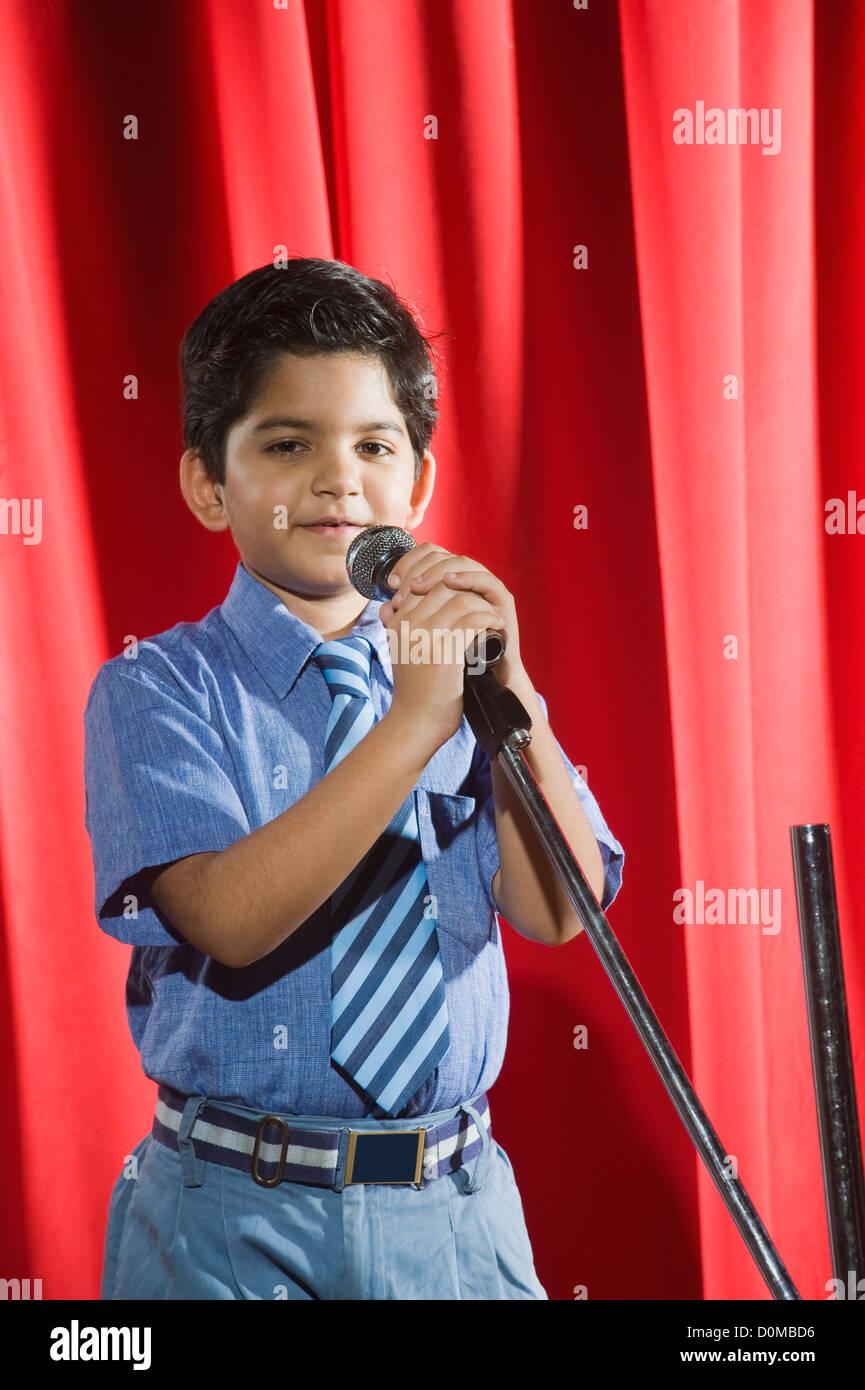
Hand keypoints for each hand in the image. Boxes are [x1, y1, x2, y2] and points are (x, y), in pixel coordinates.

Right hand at [377, 542, 508, 749]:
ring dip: (483, 605)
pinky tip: (496, 625)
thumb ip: (407, 626)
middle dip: (469, 590)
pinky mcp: (444, 651)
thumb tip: (411, 603)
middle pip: (443, 587)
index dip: (451, 584)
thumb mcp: (404, 650)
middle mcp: (408, 624)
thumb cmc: (416, 689)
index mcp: (397, 621)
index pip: (425, 583)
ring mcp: (425, 637)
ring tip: (493, 616)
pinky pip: (472, 620)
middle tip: (485, 603)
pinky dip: (489, 619)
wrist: (415, 723)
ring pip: (460, 600)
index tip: (468, 596)